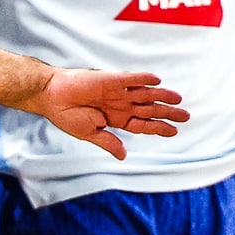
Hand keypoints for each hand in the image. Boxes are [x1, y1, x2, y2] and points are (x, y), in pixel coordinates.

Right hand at [26, 69, 187, 157]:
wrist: (49, 96)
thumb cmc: (65, 115)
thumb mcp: (89, 133)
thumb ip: (108, 142)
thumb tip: (124, 156)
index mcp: (114, 119)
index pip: (142, 124)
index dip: (158, 127)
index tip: (174, 130)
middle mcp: (118, 105)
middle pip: (148, 109)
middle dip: (167, 112)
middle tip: (185, 115)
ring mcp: (115, 92)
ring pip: (144, 94)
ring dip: (161, 95)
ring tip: (178, 98)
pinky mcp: (109, 79)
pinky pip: (130, 79)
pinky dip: (143, 79)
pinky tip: (156, 79)